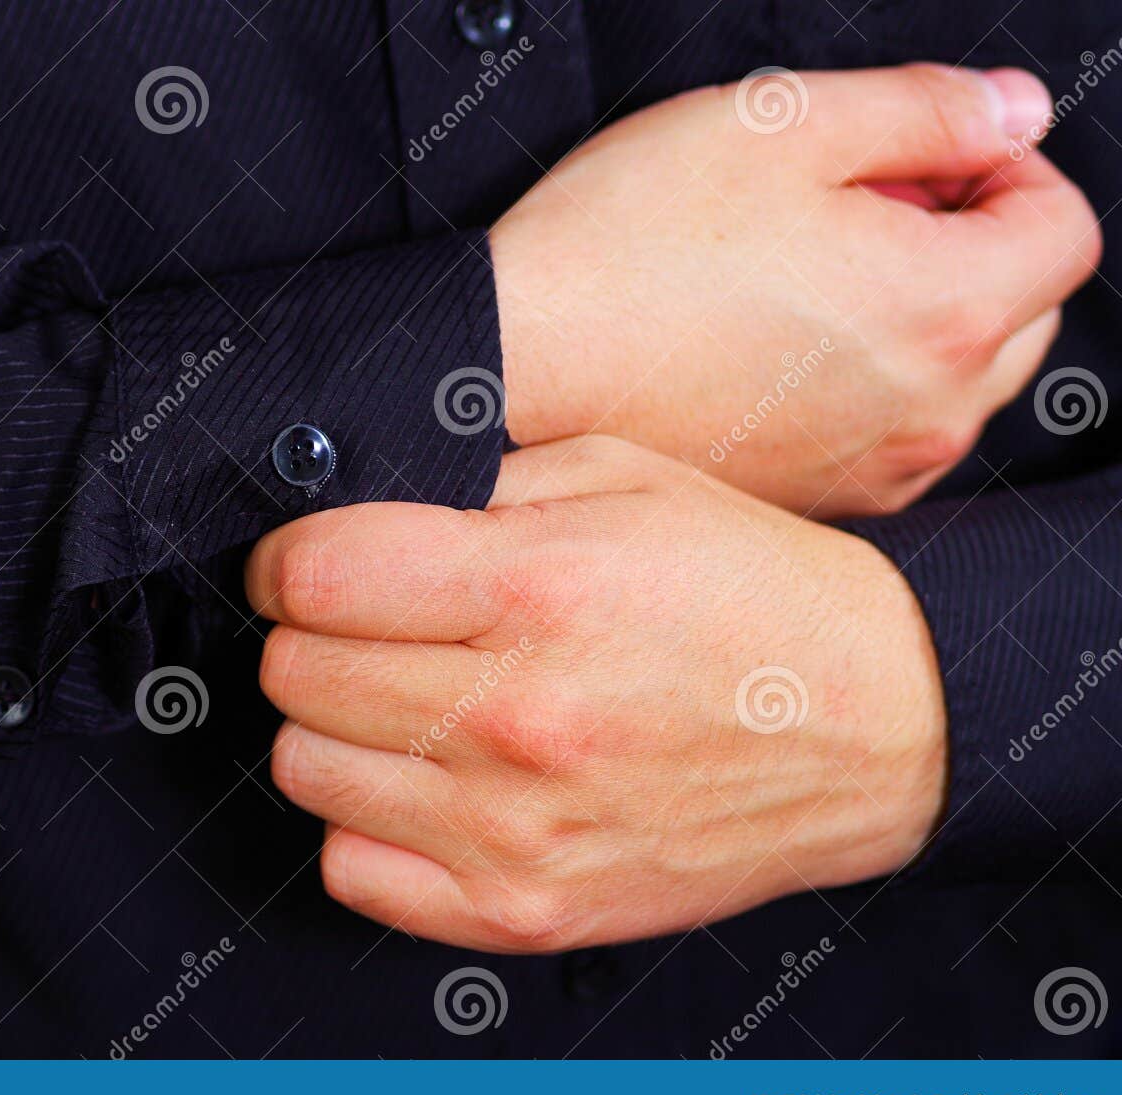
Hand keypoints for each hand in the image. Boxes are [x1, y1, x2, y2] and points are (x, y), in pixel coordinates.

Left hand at [245, 436, 947, 952]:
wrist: (877, 726)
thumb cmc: (749, 591)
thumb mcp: (625, 477)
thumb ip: (475, 478)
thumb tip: (350, 502)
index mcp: (538, 589)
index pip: (314, 576)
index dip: (290, 559)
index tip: (310, 562)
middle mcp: (518, 718)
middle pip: (293, 673)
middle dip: (312, 634)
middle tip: (370, 626)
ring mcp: (516, 830)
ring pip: (304, 769)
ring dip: (332, 726)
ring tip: (402, 702)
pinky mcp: (525, 912)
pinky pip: (351, 869)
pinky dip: (367, 821)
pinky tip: (424, 782)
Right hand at [491, 64, 1100, 517]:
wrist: (514, 366)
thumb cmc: (623, 250)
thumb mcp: (780, 127)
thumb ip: (926, 109)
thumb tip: (1013, 111)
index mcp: (943, 309)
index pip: (1064, 228)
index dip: (1009, 167)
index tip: (932, 156)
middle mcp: (927, 410)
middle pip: (1028, 312)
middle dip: (973, 245)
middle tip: (865, 208)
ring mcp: (872, 469)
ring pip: (961, 379)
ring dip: (923, 316)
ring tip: (811, 277)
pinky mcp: (815, 500)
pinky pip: (891, 432)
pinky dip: (870, 381)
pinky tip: (778, 344)